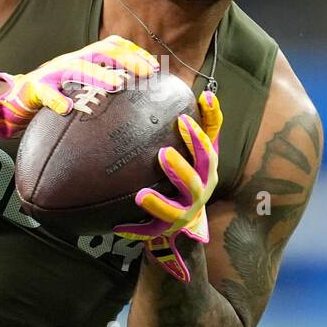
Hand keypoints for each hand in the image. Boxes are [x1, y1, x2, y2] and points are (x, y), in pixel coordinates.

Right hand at [0, 35, 158, 139]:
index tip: (155, 66)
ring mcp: (51, 73)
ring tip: (117, 84)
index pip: (111, 46)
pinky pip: (45, 93)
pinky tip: (66, 108)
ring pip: (76, 69)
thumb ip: (99, 89)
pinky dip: (56, 100)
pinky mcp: (33, 90)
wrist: (9, 103)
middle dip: (126, 59)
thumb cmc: (51, 98)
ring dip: (98, 75)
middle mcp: (68, 62)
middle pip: (100, 52)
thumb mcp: (78, 89)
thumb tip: (135, 100)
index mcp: (81, 60)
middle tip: (148, 72)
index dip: (133, 52)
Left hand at [113, 89, 222, 282]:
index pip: (207, 153)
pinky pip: (150, 233)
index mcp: (207, 171)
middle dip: (181, 170)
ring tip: (142, 196)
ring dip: (160, 204)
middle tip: (163, 154)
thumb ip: (208, 123)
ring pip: (174, 212)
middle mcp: (199, 194)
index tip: (183, 119)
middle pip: (194, 183)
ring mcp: (183, 214)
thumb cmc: (192, 175)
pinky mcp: (165, 231)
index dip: (198, 137)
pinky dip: (136, 230)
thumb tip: (208, 94)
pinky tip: (117, 226)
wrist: (185, 221)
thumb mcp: (203, 151)